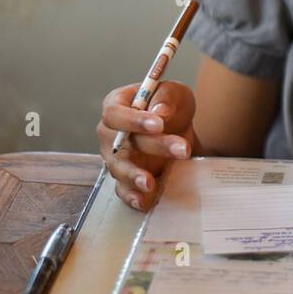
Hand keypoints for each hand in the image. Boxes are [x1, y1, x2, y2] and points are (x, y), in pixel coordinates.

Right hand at [97, 81, 195, 210]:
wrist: (178, 127)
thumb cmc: (169, 106)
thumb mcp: (174, 93)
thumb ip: (166, 98)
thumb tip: (160, 112)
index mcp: (116, 105)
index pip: (115, 113)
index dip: (134, 120)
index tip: (158, 124)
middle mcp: (110, 133)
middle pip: (121, 142)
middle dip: (153, 146)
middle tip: (182, 149)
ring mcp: (115, 157)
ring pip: (120, 168)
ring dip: (137, 176)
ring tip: (151, 183)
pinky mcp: (126, 177)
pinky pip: (123, 189)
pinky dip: (131, 196)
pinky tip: (143, 201)